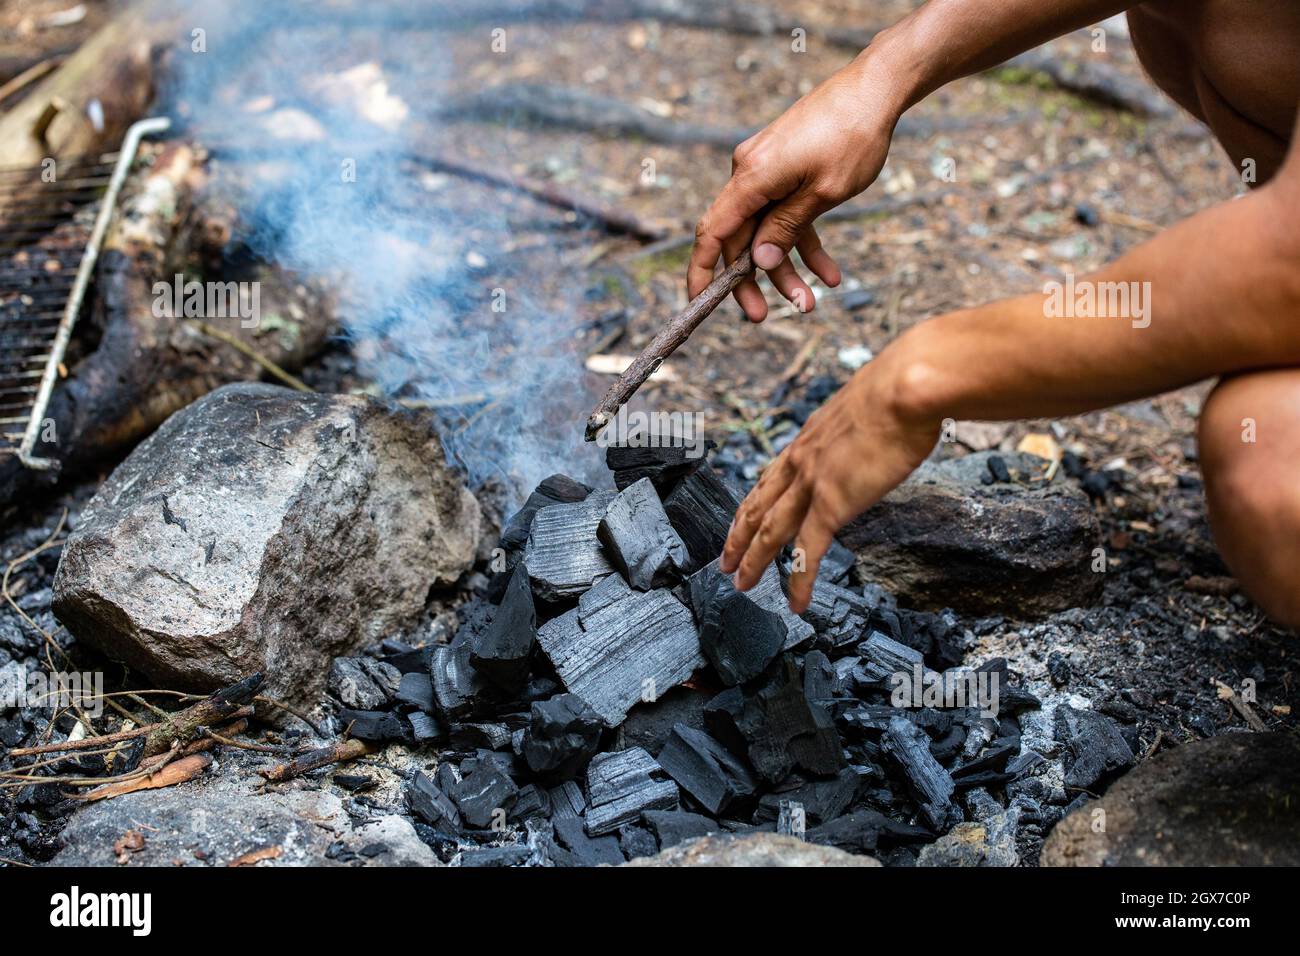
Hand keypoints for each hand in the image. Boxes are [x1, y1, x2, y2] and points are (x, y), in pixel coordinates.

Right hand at [688, 57, 901, 321]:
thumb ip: (786, 229)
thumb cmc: (853, 136)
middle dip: (756, 280)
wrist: (875, 88)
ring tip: (811, 302)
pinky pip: (785, 212)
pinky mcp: (784, 168)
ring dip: (787, 267)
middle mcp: (750, 173)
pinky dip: (803, 241)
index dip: (701, 272)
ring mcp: (767, 170)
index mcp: (752, 178)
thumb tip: (757, 261)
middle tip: (766, 316)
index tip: (699, 303)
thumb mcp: (823, 193)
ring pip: (766, 230)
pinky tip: (829, 273)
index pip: (712, 233)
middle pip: (740, 238)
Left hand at [719, 344, 940, 612]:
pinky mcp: (831, 503)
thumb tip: (880, 429)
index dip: (754, 501)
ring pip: (769, 531)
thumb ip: (863, 425)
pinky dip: (798, 581)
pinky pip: (808, 552)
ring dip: (753, 560)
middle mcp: (801, 460)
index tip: (742, 518)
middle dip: (738, 537)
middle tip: (724, 561)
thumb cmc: (904, 388)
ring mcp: (812, 483)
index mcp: (810, 437)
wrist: (907, 387)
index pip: (771, 476)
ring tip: (742, 584)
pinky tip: (796, 603)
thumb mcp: (871, 405)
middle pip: (757, 506)